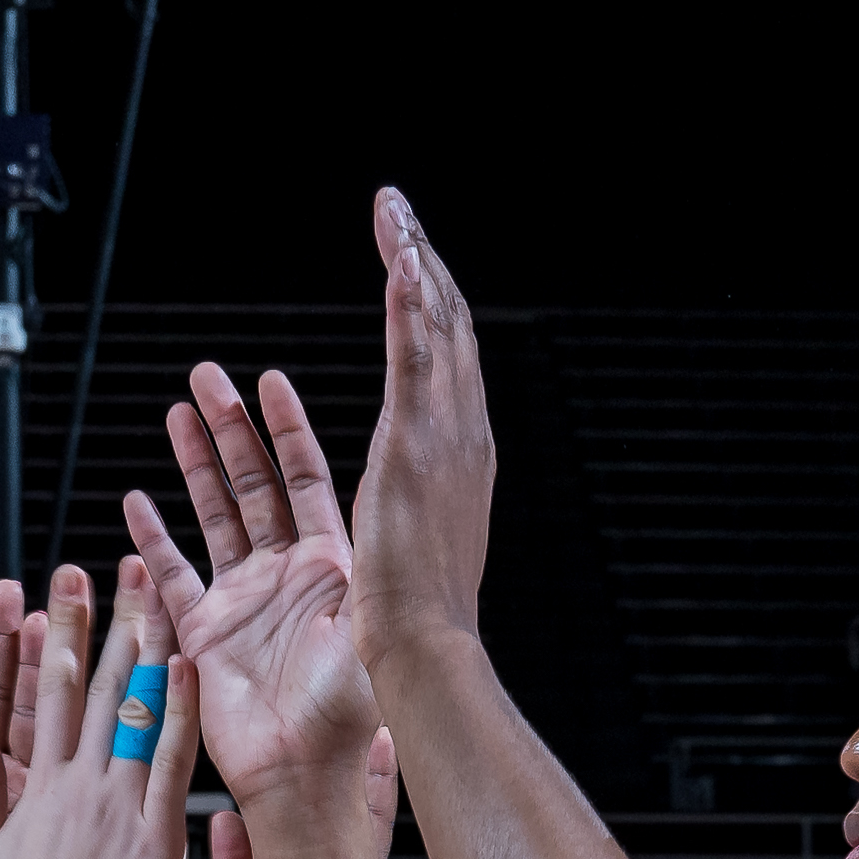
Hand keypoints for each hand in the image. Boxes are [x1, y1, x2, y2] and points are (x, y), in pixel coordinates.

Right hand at [0, 562, 202, 858]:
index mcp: (39, 789)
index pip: (49, 693)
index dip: (60, 636)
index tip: (67, 591)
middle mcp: (78, 787)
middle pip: (96, 686)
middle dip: (109, 620)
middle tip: (122, 566)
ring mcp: (117, 809)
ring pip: (136, 710)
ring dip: (147, 647)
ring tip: (156, 595)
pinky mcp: (154, 841)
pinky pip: (171, 763)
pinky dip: (180, 712)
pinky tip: (187, 669)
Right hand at [126, 361, 384, 816]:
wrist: (307, 773)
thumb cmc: (350, 709)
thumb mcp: (367, 620)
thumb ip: (361, 563)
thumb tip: (380, 502)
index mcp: (332, 565)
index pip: (306, 476)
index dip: (286, 429)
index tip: (268, 382)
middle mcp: (286, 575)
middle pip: (253, 483)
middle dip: (230, 428)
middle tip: (207, 378)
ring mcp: (244, 601)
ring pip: (212, 515)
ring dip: (194, 465)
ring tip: (177, 413)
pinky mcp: (206, 635)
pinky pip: (172, 575)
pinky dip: (153, 539)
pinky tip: (137, 502)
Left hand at [350, 186, 497, 663]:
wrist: (427, 648)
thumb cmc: (417, 620)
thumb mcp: (417, 541)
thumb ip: (416, 504)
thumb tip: (411, 501)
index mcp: (459, 456)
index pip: (447, 361)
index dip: (431, 306)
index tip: (411, 259)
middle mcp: (464, 435)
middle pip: (448, 330)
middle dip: (424, 263)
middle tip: (399, 210)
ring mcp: (445, 437)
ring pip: (435, 331)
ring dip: (416, 264)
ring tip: (395, 213)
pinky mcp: (415, 446)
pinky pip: (413, 361)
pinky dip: (411, 308)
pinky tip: (401, 260)